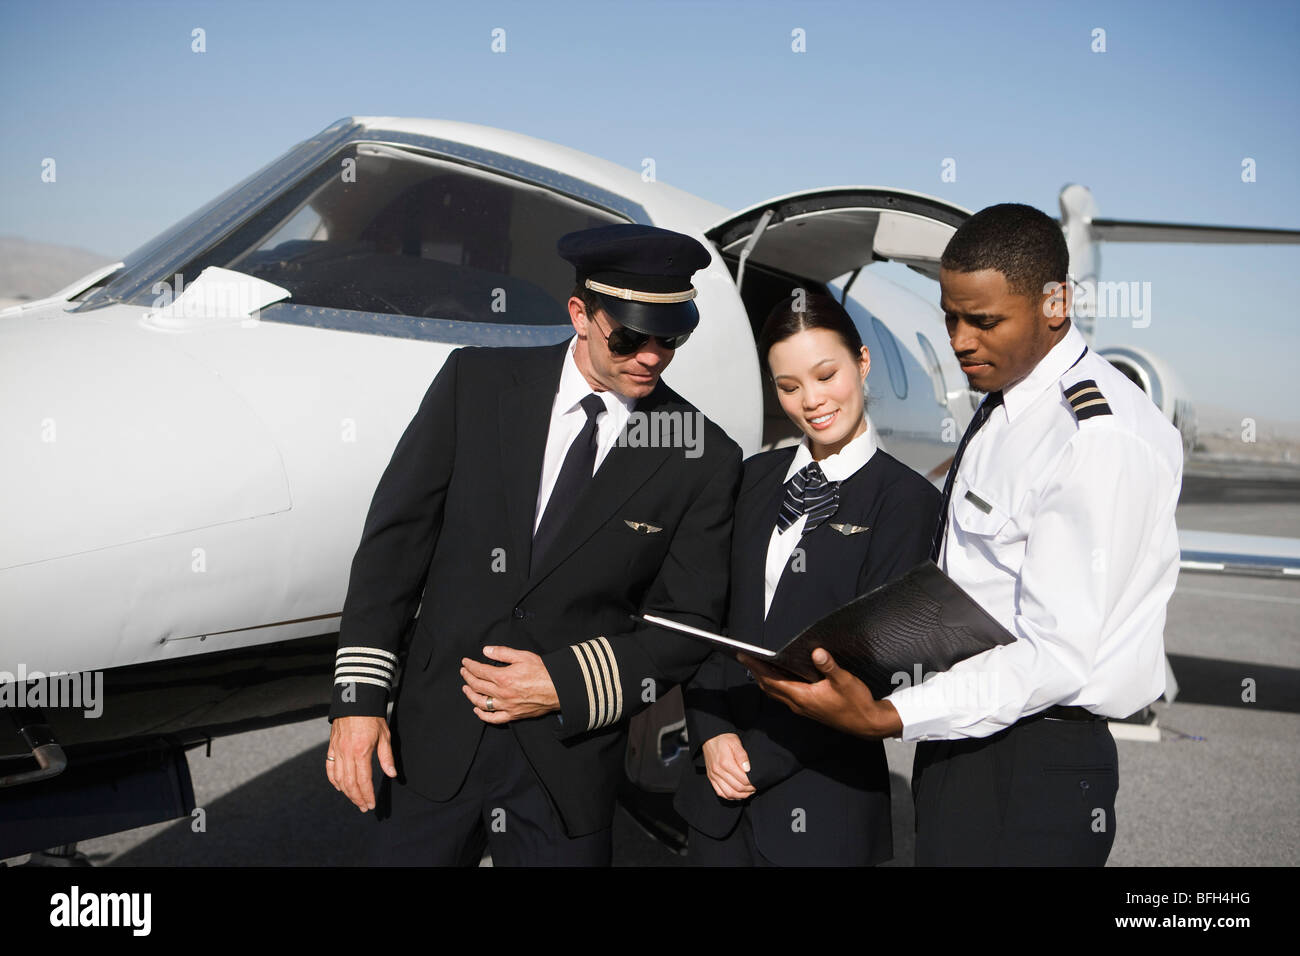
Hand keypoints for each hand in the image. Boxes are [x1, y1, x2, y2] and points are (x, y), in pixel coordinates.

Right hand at [326, 715, 396, 811]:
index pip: (364, 780)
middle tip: (364, 807)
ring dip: (346, 792)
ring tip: (355, 800)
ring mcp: (337, 751)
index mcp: (361, 752)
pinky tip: (339, 787)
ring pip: (338, 778)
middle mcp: (347, 753)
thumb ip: (386, 757)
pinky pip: (330, 767)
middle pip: (350, 783)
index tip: (371, 804)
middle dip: (357, 798)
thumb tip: (392, 775)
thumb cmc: (372, 718)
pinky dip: (333, 780)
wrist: (356, 701)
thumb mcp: (384, 736)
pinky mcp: (332, 747)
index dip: (367, 795)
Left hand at [461, 645, 559, 723]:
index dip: (470, 666)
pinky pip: (493, 718)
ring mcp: (506, 706)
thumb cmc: (543, 672)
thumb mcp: (523, 656)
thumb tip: (486, 651)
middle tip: (463, 672)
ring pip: (481, 702)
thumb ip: (502, 652)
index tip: (465, 662)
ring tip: (466, 688)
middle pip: (477, 686)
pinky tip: (476, 709)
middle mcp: (502, 693)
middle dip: (467, 677)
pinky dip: (482, 715)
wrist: (558, 689)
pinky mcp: (513, 715)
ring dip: (470, 695)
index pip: (479, 671)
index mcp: (503, 677)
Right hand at [701, 732, 754, 800]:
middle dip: (748, 790)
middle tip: (755, 788)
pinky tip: (737, 794)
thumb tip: (748, 768)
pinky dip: (730, 796)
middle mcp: (718, 771)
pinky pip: (720, 792)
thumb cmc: (724, 739)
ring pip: (728, 793)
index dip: (752, 783)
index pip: (742, 780)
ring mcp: (713, 776)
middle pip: (736, 788)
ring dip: (740, 796)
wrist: (710, 737)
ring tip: (748, 793)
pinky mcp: (711, 778)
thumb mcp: (735, 742)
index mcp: (725, 763)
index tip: (757, 782)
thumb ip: (742, 755)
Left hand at [738, 648, 902, 738]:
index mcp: (802, 697)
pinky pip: (786, 695)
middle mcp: (798, 704)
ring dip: (765, 678)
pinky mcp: (809, 708)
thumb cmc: (856, 703)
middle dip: (756, 672)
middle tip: (744, 657)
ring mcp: (803, 708)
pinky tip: (780, 674)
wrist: (867, 724)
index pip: (772, 680)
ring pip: (776, 692)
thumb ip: (828, 666)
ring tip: (757, 663)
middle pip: (769, 687)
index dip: (756, 667)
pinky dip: (777, 684)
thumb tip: (816, 652)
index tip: (744, 656)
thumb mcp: (844, 681)